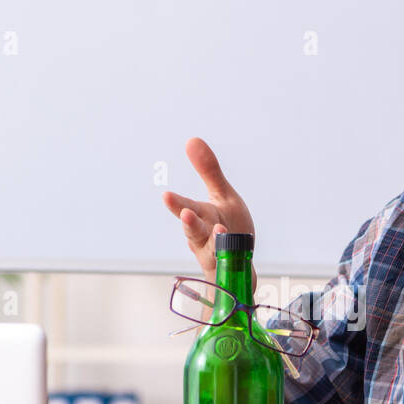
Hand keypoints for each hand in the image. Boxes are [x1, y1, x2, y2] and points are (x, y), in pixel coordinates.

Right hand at [161, 137, 255, 276]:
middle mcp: (204, 234)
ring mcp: (215, 252)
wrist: (237, 261)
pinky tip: (236, 245)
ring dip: (214, 238)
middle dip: (189, 222)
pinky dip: (230, 253)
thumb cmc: (229, 225)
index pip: (186, 207)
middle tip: (185, 214)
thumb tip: (192, 139)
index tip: (166, 195)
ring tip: (219, 229)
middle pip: (194, 229)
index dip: (177, 203)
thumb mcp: (222, 195)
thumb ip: (208, 170)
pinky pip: (228, 260)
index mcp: (202, 215)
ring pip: (211, 246)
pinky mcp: (227, 264)